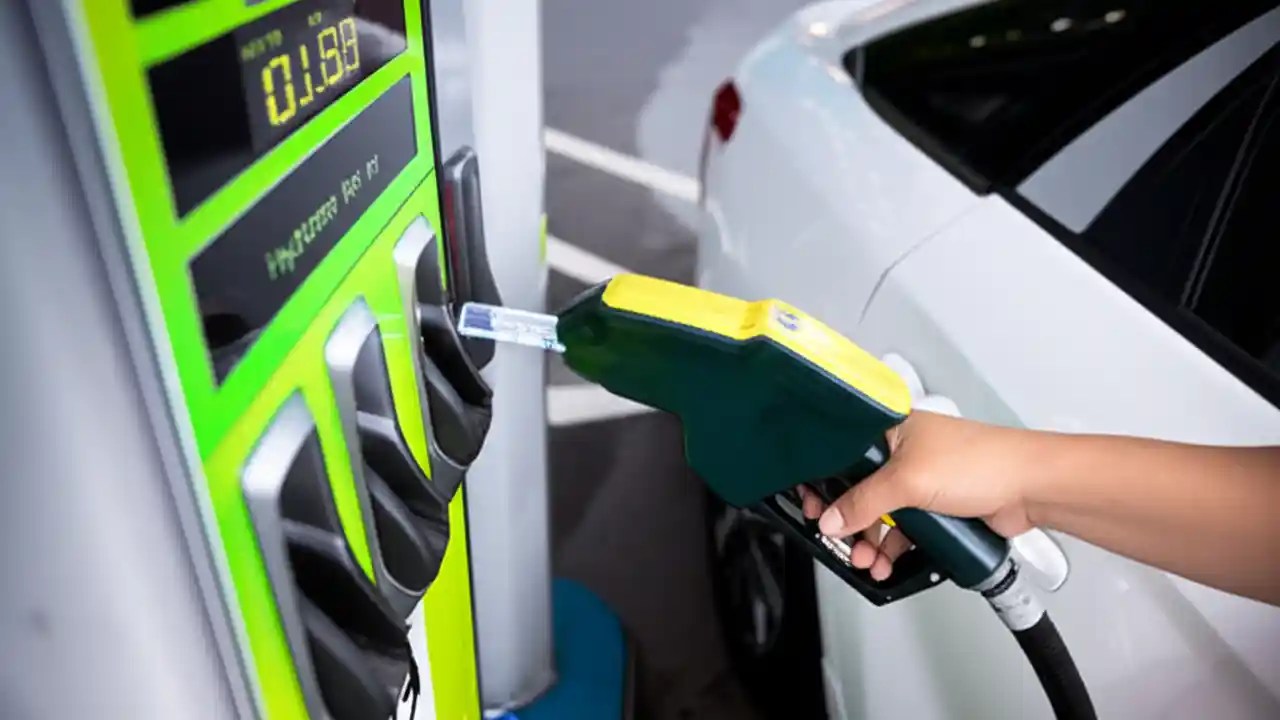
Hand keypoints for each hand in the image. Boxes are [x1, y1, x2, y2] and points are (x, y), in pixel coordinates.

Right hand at [798, 411, 1038, 579]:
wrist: (1030, 488)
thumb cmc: (982, 461)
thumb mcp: (908, 480)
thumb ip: (863, 502)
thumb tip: (833, 518)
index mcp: (893, 430)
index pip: (844, 454)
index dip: (825, 482)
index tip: (815, 507)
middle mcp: (905, 453)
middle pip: (860, 490)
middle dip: (850, 522)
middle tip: (842, 541)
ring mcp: (921, 480)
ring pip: (882, 514)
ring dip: (871, 540)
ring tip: (869, 560)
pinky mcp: (937, 506)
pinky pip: (904, 528)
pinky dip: (894, 546)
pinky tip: (889, 561)